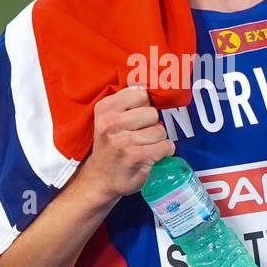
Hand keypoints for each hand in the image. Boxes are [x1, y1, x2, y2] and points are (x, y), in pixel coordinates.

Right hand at [80, 86, 174, 203]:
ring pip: (160, 131)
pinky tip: (151, 156)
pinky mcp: (137, 156)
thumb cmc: (110, 145)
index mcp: (105, 109)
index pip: (141, 94)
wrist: (100, 179)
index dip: (145, 106)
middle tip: (140, 135)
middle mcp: (112, 123)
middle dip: (151, 125)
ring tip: (143, 147)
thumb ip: (128, 103)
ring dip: (157, 140)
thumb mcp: (109, 119)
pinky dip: (164, 152)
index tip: (138, 117)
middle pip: (153, 113)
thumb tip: (157, 86)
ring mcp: (124, 141)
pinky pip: (165, 146)